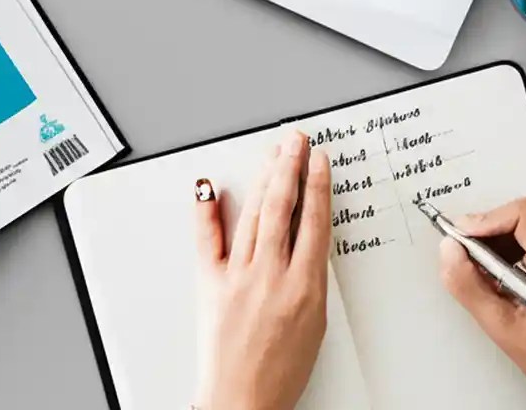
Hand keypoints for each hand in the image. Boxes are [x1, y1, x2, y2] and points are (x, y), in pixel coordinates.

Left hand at [193, 131, 331, 409]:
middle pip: (282, 208)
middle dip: (289, 167)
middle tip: (294, 141)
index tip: (318, 160)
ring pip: (252, 215)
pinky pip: (207, 239)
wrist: (242, 400)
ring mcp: (238, 277)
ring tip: (271, 155)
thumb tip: (305, 240)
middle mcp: (271, 276)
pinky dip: (206, 209)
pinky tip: (209, 185)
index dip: (317, 185)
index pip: (314, 221)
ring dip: (262, 179)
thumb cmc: (280, 372)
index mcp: (304, 287)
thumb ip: (309, 276)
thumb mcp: (314, 322)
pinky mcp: (210, 283)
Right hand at [439, 198, 525, 407]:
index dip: (485, 220)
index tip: (462, 239)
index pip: (522, 215)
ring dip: (500, 240)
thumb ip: (469, 285)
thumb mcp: (501, 327)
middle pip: (523, 217)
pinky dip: (514, 247)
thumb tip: (449, 250)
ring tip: (489, 273)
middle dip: (489, 232)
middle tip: (469, 259)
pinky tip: (506, 273)